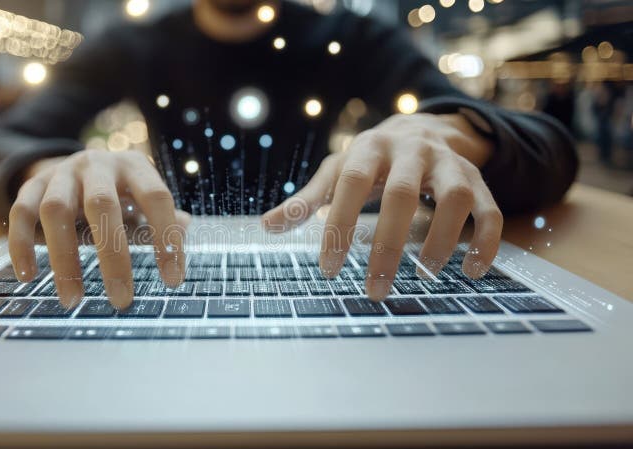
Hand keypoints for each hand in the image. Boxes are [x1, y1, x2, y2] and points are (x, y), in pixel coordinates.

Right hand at [8, 149, 185, 308]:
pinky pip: (19, 213)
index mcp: (134, 166)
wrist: (77, 166)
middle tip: (121, 300)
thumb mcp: (145, 202)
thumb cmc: (122, 195)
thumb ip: (164, 218)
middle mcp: (96, 165)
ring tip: (72, 301)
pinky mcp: (31, 186)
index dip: (166, 237)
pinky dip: (21, 245)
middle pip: (101, 205)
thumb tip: (185, 227)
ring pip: (55, 211)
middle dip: (113, 256)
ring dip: (63, 259)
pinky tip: (28, 276)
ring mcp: (61, 173)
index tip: (172, 281)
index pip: (156, 197)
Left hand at [262, 113, 501, 300]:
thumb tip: (266, 226)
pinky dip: (486, 242)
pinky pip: (491, 211)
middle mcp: (413, 152)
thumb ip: (308, 198)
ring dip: (442, 241)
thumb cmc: (372, 159)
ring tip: (424, 277)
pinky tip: (471, 271)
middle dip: (388, 246)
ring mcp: (450, 165)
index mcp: (371, 148)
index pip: (352, 185)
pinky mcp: (478, 180)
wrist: (424, 127)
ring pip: (454, 200)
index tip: (328, 269)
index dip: (339, 225)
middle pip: (403, 195)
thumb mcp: (338, 170)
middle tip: (374, 290)